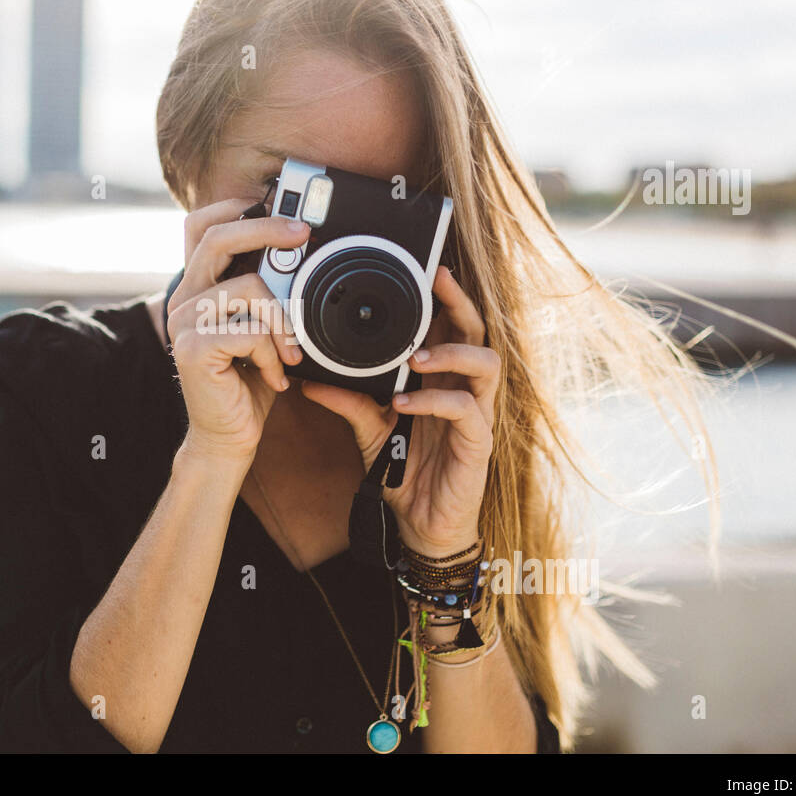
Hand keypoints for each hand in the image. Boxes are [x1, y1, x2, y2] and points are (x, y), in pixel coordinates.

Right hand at [167, 199, 310, 464]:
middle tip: (304, 235)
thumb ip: (265, 293)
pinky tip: (275, 376)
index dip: (236, 208)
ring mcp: (183, 323)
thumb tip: (299, 251)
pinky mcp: (193, 349)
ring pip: (248, 288)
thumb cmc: (249, 382)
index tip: (280, 210)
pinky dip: (273, 354)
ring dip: (283, 322)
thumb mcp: (260, 328)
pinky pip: (250, 331)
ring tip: (289, 353)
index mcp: (196, 288)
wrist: (229, 437)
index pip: (202, 227)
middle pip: (219, 239)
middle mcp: (183, 299)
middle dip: (267, 229)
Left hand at [300, 266, 498, 556]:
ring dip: (452, 352)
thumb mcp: (369, 431)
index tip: (425, 270)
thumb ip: (348, 402)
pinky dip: (435, 401)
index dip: (444, 297)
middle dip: (458, 302)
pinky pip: (466, 411)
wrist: (420, 525)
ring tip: (418, 356)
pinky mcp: (478, 443)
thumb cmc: (403, 472)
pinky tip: (405, 402)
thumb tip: (310, 380)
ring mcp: (476, 415)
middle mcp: (464, 390)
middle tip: (435, 281)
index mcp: (442, 380)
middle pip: (477, 331)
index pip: (451, 327)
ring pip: (486, 364)